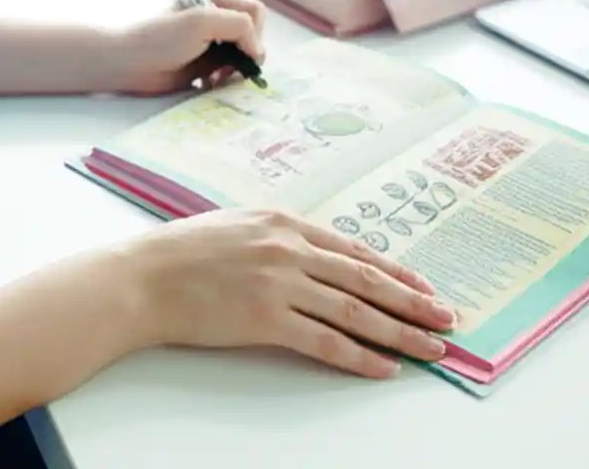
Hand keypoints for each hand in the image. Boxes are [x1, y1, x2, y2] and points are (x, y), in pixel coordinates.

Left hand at [112, 0, 267, 94]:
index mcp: (216, 2)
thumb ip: (238, 26)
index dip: (256, 32)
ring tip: (218, 78)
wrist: (128, 63)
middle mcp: (215, 21)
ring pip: (241, 56)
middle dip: (248, 53)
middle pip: (252, 35)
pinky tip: (210, 84)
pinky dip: (225, 80)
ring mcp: (209, 44)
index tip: (245, 52)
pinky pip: (227, 73)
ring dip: (236, 69)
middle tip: (235, 68)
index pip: (255, 11)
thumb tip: (256, 52)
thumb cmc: (161, 37)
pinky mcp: (202, 66)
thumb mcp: (202, 21)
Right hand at [125, 208, 456, 377]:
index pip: (355, 251)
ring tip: (430, 348)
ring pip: (356, 312)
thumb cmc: (181, 253)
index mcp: (284, 222)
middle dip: (414, 302)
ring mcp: (279, 283)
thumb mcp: (237, 226)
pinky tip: (383, 366)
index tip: (424, 289)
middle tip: (447, 320)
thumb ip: (278, 237)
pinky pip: (325, 340)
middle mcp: (289, 248)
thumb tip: (313, 255)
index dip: (397, 272)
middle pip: (367, 280)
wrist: (141, 277)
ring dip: (400, 333)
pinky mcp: (265, 318)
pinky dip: (358, 356)